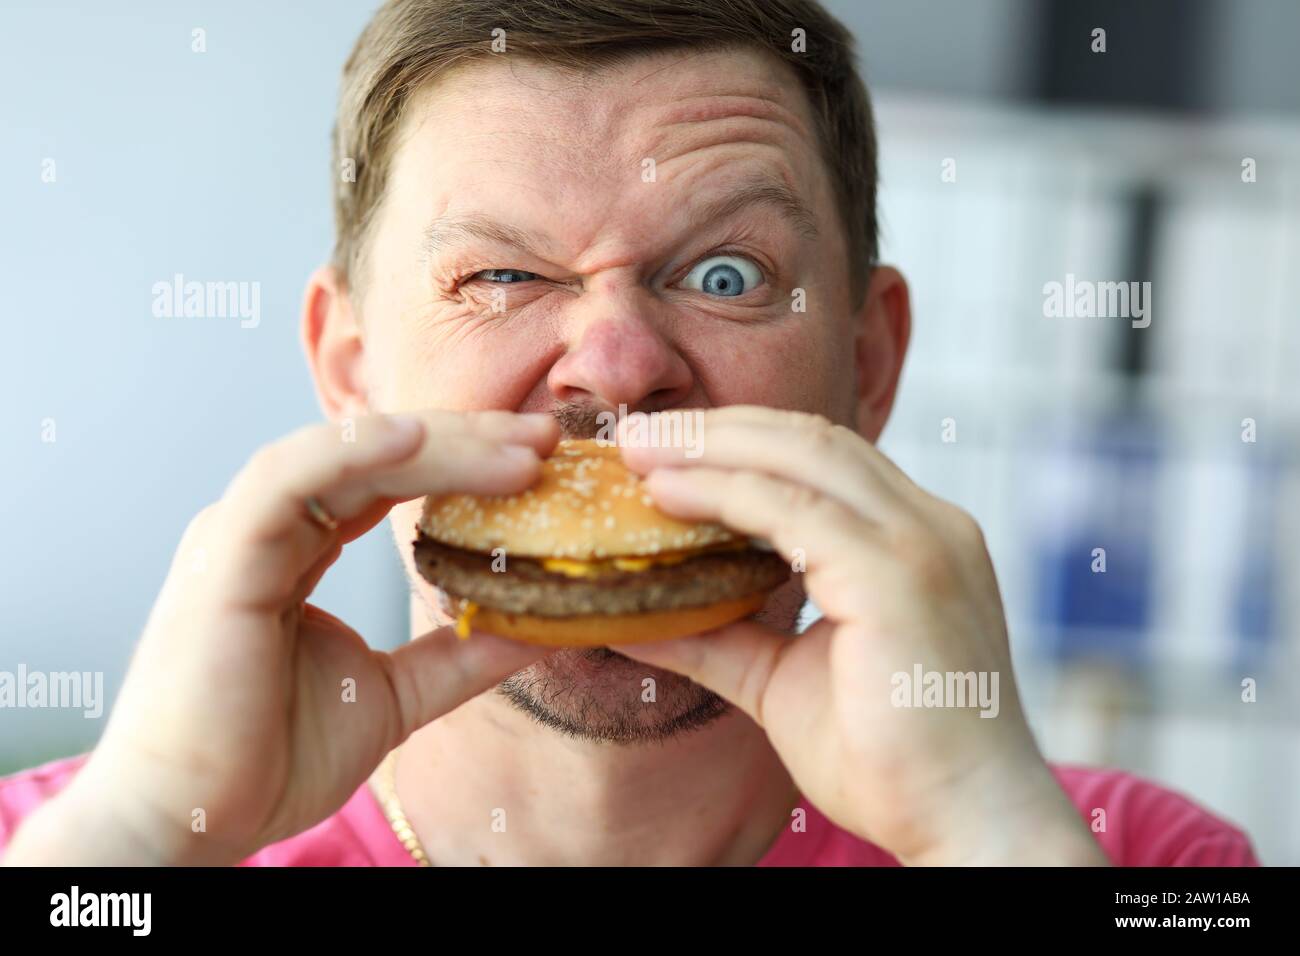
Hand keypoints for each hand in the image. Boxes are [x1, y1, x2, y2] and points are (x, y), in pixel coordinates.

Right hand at [6, 410, 558, 864]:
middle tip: (547, 437)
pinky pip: (287, 481)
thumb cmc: (271, 759)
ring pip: (345, 455)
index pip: (393, 480)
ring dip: (435, 442)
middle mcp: (270, 529)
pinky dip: (351, 452)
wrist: (193, 825)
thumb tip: (539, 630)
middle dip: (468, 440)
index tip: (544, 460)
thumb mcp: (393, 696)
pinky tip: (418, 441)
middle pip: (378, 455)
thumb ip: (457, 656)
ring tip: (515, 446)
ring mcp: (241, 536)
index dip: (467, 461)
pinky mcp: (221, 558)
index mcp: (299, 548)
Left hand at [616, 406, 1104, 864]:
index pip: (822, 459)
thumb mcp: (781, 680)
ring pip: (803, 458)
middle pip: (811, 439)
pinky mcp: (898, 577)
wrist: (964, 823)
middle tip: (636, 434)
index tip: (664, 447)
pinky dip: (725, 491)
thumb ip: (718, 639)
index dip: (740, 441)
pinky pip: (795, 509)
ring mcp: (921, 544)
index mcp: (914, 539)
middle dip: (717, 428)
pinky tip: (668, 494)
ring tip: (639, 450)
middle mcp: (928, 525)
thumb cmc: (885, 759)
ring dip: (711, 446)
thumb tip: (634, 622)